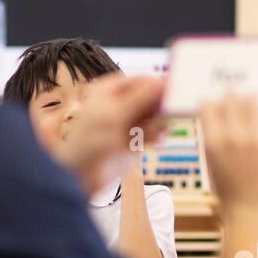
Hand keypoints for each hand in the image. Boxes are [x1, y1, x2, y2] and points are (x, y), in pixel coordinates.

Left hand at [53, 74, 164, 189]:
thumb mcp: (114, 115)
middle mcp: (118, 104)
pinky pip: (150, 132)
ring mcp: (126, 122)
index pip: (138, 80)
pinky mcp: (133, 139)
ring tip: (161, 128)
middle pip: (148, 97)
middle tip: (174, 108)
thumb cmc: (90, 142)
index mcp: (108, 91)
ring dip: (159, 121)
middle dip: (159, 104)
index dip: (156, 83)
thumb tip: (159, 82)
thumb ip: (139, 98)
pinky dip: (155, 134)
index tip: (174, 87)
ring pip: (152, 115)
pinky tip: (157, 139)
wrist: (82, 176)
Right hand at [199, 95, 257, 210]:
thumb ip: (218, 141)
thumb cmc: (234, 198)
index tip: (223, 105)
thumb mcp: (214, 168)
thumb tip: (226, 116)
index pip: (209, 103)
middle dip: (238, 98)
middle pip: (233, 96)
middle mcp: (234, 136)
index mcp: (212, 142)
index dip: (216, 103)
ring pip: (257, 99)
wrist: (257, 219)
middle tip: (244, 103)